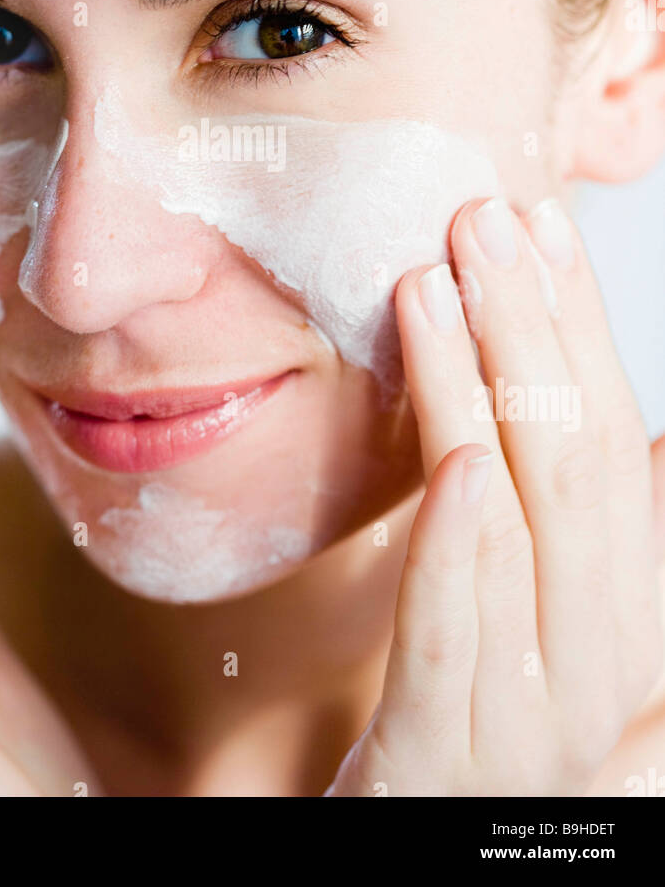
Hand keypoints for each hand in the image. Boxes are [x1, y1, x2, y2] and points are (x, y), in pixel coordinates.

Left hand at [326, 196, 664, 796]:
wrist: (415, 852)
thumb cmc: (469, 716)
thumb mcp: (526, 610)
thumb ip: (558, 522)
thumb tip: (601, 411)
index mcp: (627, 614)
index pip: (615, 445)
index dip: (583, 329)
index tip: (542, 227)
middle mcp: (606, 665)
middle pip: (580, 469)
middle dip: (533, 331)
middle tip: (483, 220)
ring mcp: (534, 723)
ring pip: (525, 532)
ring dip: (483, 394)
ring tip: (435, 284)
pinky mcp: (443, 763)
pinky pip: (459, 644)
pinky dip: (462, 548)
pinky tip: (457, 457)